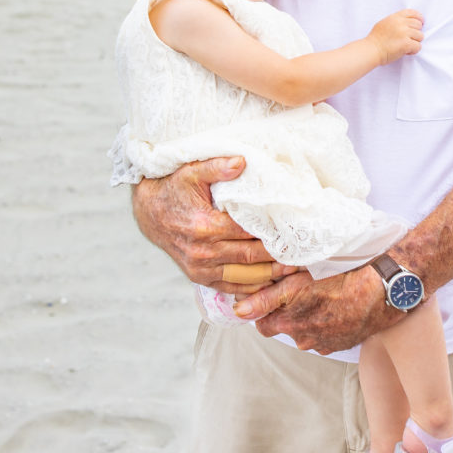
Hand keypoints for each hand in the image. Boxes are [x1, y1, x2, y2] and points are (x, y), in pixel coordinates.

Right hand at [130, 156, 296, 294]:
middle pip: (250, 258)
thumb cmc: (174, 189)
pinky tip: (270, 286)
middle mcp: (203, 251)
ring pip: (243, 278)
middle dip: (278, 258)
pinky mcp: (197, 277)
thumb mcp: (192, 172)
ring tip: (294, 272)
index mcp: (205, 226)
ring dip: (269, 278)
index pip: (249, 233)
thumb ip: (217, 167)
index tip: (295, 233)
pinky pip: (229, 287)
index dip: (273, 234)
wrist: (149, 212)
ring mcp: (200, 268)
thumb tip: (241, 162)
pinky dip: (251, 289)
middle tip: (304, 256)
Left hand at [237, 266, 401, 353]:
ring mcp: (321, 344)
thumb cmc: (339, 280)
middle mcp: (302, 338)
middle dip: (286, 313)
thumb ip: (265, 298)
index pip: (260, 323)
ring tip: (320, 297)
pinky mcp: (337, 345)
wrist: (378, 293)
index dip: (264, 308)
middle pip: (283, 327)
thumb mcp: (298, 282)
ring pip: (304, 332)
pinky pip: (322, 336)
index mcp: (287, 323)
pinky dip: (324, 325)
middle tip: (298, 292)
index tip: (273, 293)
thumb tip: (239, 311)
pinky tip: (333, 308)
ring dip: (306, 319)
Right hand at [367, 9, 423, 64]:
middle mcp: (401, 23)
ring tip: (406, 46)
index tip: (420, 23)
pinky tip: (406, 51)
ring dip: (415, 42)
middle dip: (416, 33)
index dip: (419, 18)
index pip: (412, 13)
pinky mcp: (406, 43)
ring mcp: (404, 33)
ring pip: (420, 36)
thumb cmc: (376, 39)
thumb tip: (408, 22)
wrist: (371, 50)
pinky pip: (418, 46)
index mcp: (395, 17)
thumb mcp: (384, 23)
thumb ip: (396, 21)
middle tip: (409, 39)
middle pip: (418, 25)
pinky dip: (413, 50)